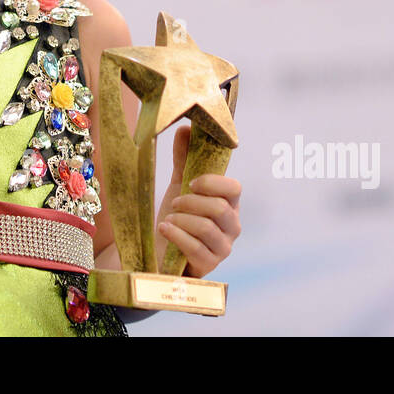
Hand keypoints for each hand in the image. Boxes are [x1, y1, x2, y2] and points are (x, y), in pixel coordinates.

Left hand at [153, 124, 241, 277]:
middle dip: (191, 202)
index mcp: (229, 204)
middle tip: (175, 202)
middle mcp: (232, 226)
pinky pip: (196, 248)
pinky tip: (165, 229)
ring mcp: (223, 248)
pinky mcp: (209, 265)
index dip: (212, 182)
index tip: (191, 182)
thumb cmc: (176, 217)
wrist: (158, 250)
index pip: (235, 188)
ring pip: (207, 227)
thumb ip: (184, 160)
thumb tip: (185, 128)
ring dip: (182, 220)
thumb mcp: (178, 187)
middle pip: (219, 208)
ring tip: (168, 218)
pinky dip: (176, 235)